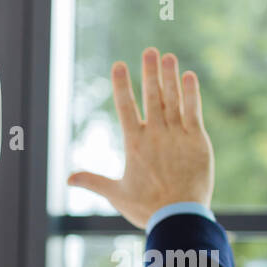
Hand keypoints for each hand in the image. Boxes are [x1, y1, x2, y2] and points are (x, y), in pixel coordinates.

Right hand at [68, 47, 213, 228]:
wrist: (178, 216)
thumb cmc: (146, 207)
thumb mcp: (115, 194)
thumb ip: (92, 181)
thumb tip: (68, 179)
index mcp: (134, 145)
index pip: (125, 108)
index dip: (122, 85)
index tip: (119, 65)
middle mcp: (155, 135)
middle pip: (151, 97)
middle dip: (149, 72)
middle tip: (149, 50)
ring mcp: (178, 135)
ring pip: (173, 99)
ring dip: (169, 77)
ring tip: (167, 56)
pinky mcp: (197, 140)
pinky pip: (193, 111)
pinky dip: (191, 93)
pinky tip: (188, 76)